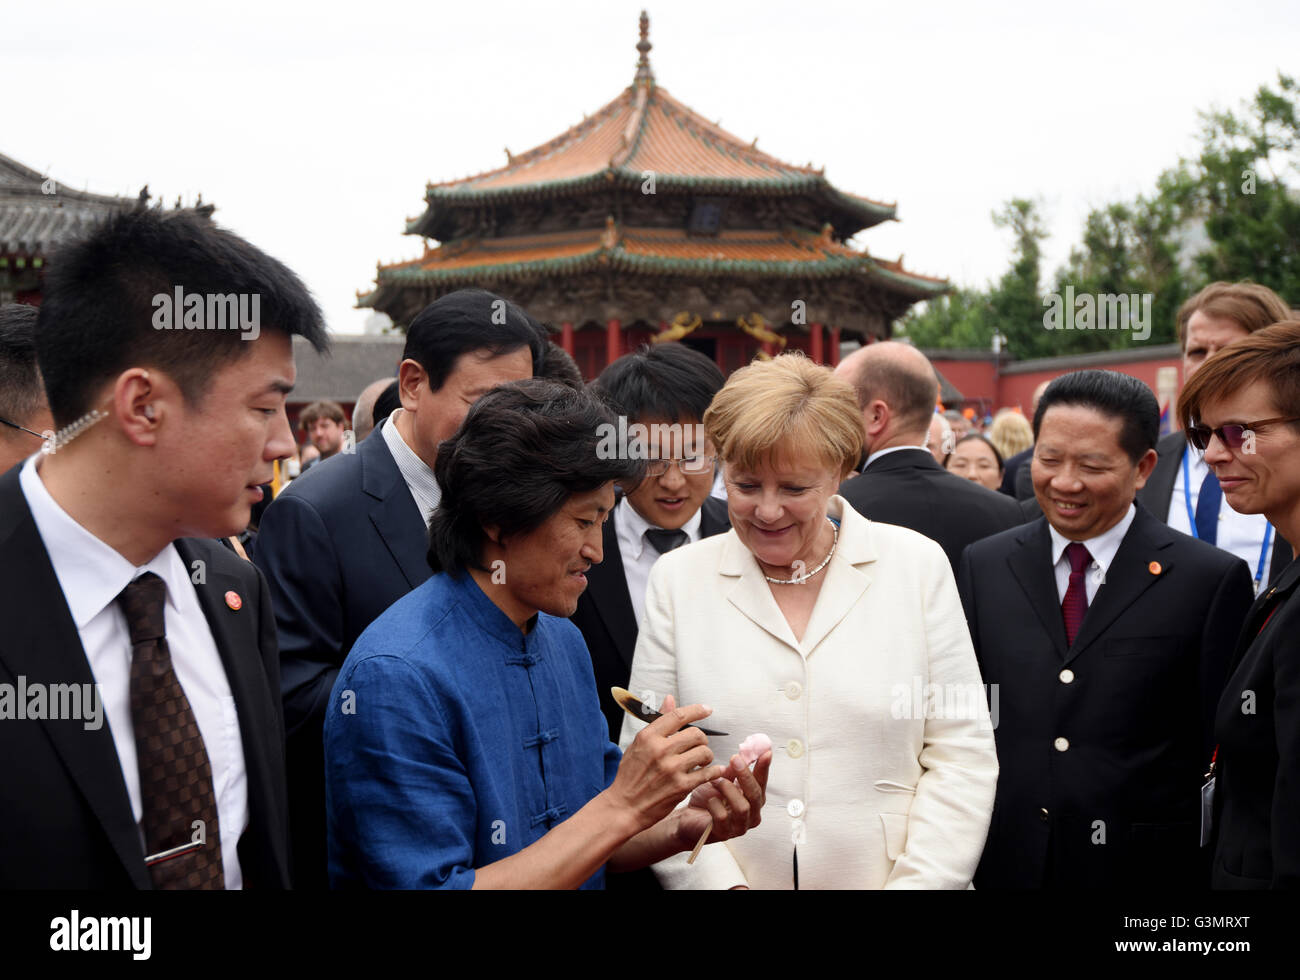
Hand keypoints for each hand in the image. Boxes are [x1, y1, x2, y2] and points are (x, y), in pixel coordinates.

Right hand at [604, 695, 723, 834]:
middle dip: (701, 739)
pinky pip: (707, 773)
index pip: (678, 715)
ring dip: (706, 756)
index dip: (697, 710)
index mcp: (648, 737)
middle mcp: (660, 750)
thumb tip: (670, 698)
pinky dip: (714, 772)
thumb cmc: (630, 775)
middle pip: (696, 733)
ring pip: (704, 752)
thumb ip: (658, 722)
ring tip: (700, 761)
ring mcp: (671, 769)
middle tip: (698, 746)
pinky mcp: (681, 787)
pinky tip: (714, 771)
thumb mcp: (639, 744)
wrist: (624, 806)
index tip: (707, 710)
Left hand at [676, 747, 770, 848]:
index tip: (765, 752)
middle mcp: (750, 814)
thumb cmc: (706, 801)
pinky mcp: (724, 833)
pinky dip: (714, 804)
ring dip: (728, 789)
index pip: (762, 782)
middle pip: (756, 795)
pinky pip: (722, 817)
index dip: (764, 767)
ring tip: (716, 781)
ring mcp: (739, 826)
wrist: (687, 818)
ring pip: (742, 807)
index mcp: (753, 799)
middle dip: (746, 775)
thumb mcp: (721, 780)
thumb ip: (733, 771)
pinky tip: (709, 800)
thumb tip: (743, 755)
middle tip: (736, 760)